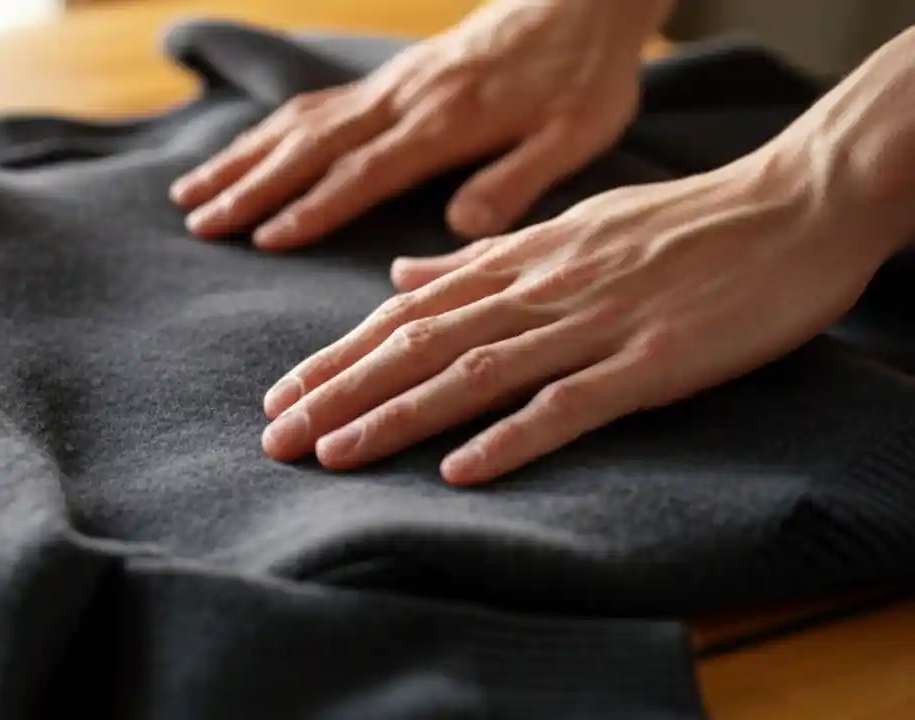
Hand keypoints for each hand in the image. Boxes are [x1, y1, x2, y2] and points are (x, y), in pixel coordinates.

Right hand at [171, 0, 670, 248]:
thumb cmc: (583, 75)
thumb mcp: (576, 133)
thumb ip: (518, 178)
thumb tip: (462, 224)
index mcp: (448, 121)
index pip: (367, 169)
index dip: (315, 205)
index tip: (264, 239)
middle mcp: (404, 100)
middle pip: (313, 145)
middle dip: (251, 185)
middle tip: (198, 221)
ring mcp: (388, 87)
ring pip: (299, 122)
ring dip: (243, 158)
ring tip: (189, 193)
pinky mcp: (387, 81)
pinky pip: (313, 105)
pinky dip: (267, 132)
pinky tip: (240, 153)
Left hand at [258, 139, 908, 484]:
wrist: (793, 204)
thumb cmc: (681, 222)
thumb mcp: (568, 227)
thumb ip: (482, 259)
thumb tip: (401, 277)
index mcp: (520, 260)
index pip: (407, 312)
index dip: (339, 354)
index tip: (285, 394)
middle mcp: (540, 290)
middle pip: (419, 344)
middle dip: (340, 391)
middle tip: (276, 438)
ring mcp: (593, 326)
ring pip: (473, 372)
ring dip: (396, 416)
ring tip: (332, 454)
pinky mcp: (650, 363)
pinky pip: (568, 405)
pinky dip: (510, 438)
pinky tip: (458, 471)